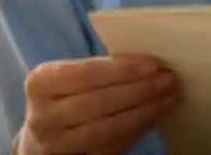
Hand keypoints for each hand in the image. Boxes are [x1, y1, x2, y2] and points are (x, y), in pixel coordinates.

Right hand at [17, 55, 179, 154]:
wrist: (41, 136)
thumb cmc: (65, 96)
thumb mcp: (69, 77)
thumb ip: (100, 69)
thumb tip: (150, 64)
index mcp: (40, 83)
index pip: (87, 73)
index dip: (123, 69)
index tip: (154, 65)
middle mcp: (43, 117)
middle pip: (99, 102)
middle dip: (140, 91)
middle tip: (169, 80)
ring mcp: (55, 145)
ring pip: (108, 129)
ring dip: (144, 112)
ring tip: (169, 98)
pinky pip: (112, 148)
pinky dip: (137, 131)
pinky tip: (154, 117)